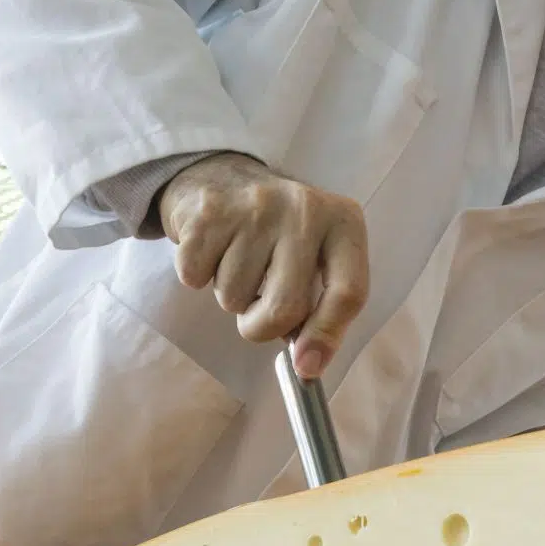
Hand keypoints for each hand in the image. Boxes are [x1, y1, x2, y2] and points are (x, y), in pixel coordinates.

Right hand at [155, 152, 368, 378]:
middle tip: (254, 309)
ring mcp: (256, 207)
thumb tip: (308, 364)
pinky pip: (196, 278)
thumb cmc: (276, 233)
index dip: (326, 337)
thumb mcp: (315, 256)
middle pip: (286, 307)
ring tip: (236, 261)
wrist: (221, 177)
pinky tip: (212, 249)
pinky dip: (197, 276)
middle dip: (262, 325)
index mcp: (343, 223)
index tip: (305, 367)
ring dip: (229, 295)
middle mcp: (305, 210)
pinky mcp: (209, 212)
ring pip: (234, 296)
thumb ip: (321, 307)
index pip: (347, 292)